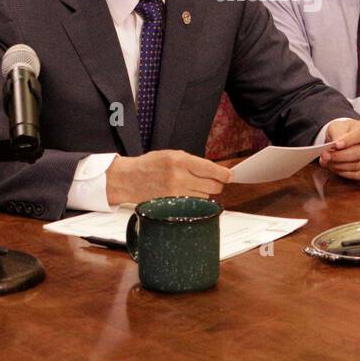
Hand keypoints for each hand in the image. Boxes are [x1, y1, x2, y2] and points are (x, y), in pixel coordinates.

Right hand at [104, 150, 232, 205]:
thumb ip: (193, 162)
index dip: (224, 174)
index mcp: (180, 160)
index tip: (230, 176)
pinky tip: (187, 195)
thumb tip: (216, 171)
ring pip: (205, 197)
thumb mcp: (172, 155)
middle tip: (213, 181)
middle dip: (216, 183)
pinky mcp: (172, 205)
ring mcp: (175, 193)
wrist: (129, 179)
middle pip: (212, 186)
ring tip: (192, 186)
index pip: (210, 169)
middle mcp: (179, 177)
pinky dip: (195, 201)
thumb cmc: (151, 165)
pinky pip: (194, 205)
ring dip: (205, 193)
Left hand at [318, 118, 359, 181]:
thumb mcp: (338, 126)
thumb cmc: (344, 131)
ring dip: (339, 166)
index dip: (347, 141)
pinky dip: (343, 173)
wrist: (348, 137)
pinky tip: (334, 168)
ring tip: (326, 162)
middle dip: (340, 156)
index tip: (335, 145)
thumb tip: (334, 146)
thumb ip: (336, 134)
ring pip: (357, 165)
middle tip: (325, 156)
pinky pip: (357, 175)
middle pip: (359, 153)